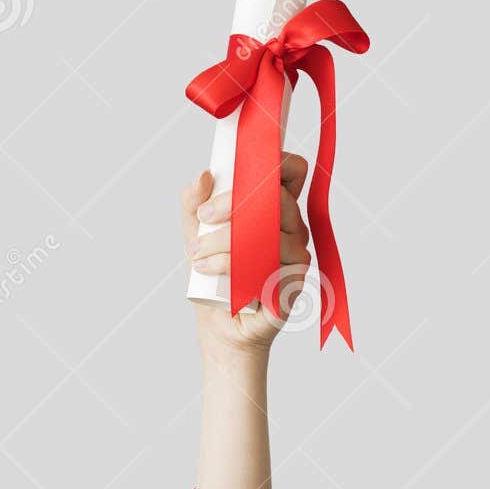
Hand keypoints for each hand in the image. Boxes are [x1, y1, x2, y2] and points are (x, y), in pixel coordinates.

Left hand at [181, 153, 310, 359]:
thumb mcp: (195, 234)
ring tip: (196, 254)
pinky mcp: (292, 283)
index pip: (292, 173)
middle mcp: (292, 229)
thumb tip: (204, 176)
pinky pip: (268, 264)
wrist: (220, 325)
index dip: (276, 163)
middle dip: (231, 204)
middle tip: (203, 218)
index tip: (238, 174)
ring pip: (270, 232)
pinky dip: (229, 264)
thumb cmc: (215, 276)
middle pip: (278, 199)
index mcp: (276, 210)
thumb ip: (193, 203)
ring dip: (223, 240)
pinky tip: (208, 269)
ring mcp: (296, 256)